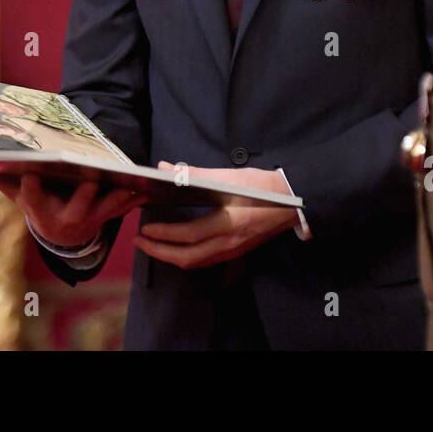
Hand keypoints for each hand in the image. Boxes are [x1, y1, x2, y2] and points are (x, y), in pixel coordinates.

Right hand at [0, 175, 142, 248]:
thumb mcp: (17, 196)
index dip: (31, 187)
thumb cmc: (37, 207)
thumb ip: (1, 180)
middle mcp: (65, 220)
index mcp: (39, 212)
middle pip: (76, 206)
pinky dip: (133, 198)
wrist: (59, 236)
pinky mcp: (104, 218)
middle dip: (84, 191)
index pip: (32, 197)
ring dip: (118, 195)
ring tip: (128, 180)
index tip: (30, 171)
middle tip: (90, 177)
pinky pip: (121, 208)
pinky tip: (145, 186)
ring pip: (105, 208)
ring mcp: (88, 221)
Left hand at [133, 162, 299, 268]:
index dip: (164, 234)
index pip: (189, 234)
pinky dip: (187, 256)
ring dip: (171, 256)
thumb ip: (195, 174)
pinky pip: (206, 260)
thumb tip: (167, 169)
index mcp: (228, 223)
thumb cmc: (262, 187)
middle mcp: (229, 242)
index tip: (145, 229)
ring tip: (153, 245)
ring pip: (196, 262)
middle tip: (140, 242)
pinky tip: (177, 247)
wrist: (293, 202)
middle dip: (160, 252)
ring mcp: (233, 250)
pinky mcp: (236, 251)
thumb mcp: (229, 176)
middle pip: (188, 257)